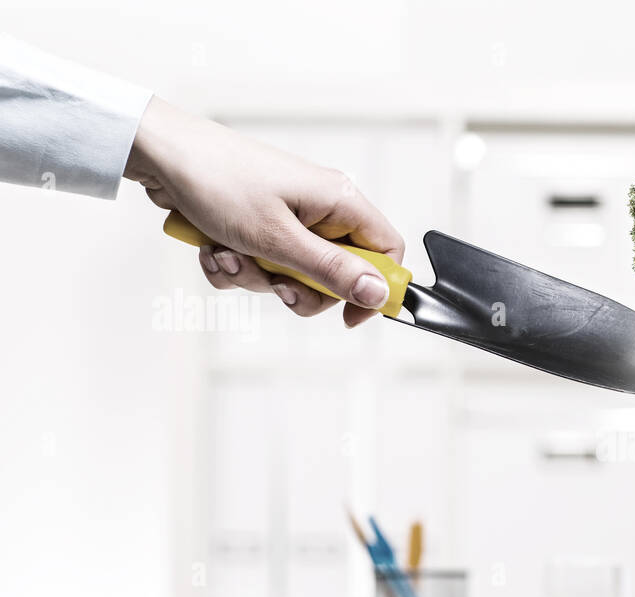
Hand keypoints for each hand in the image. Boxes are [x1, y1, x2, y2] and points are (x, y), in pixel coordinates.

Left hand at [125, 97, 402, 326]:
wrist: (157, 153)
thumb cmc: (216, 180)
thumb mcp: (278, 238)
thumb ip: (331, 271)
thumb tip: (378, 293)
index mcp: (338, 200)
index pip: (386, 251)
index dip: (376, 288)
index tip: (350, 315)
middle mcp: (319, 208)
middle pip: (337, 274)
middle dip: (299, 288)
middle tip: (275, 283)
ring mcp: (288, 217)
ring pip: (292, 275)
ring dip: (256, 276)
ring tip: (226, 253)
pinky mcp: (258, 224)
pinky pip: (260, 266)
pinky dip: (235, 265)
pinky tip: (212, 247)